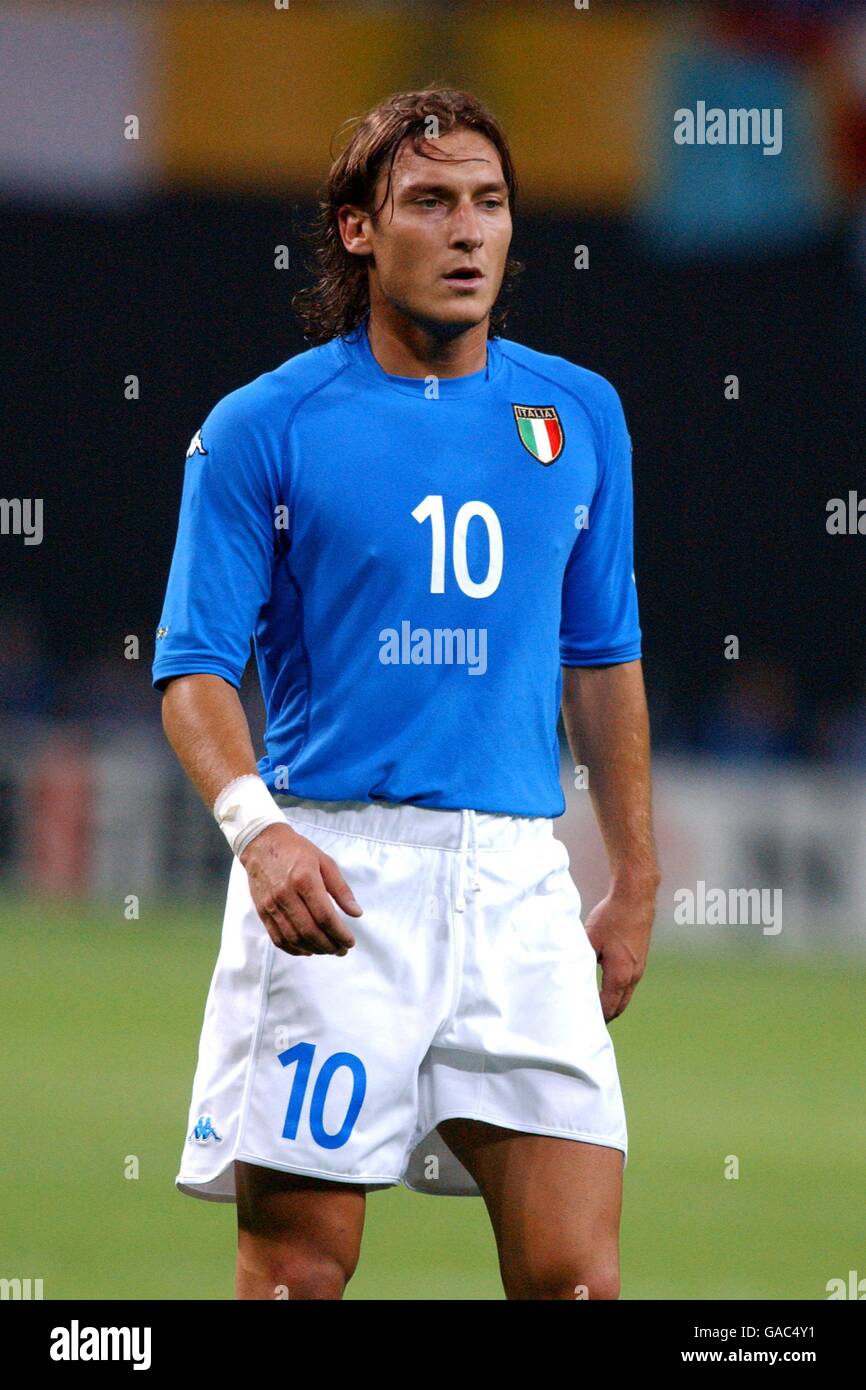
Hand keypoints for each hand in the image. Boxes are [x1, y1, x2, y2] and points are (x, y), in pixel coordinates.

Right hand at [239, 822, 362, 956]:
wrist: (262, 844)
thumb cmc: (296, 851)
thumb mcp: (325, 862)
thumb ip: (341, 889)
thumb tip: (356, 913)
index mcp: (304, 879)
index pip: (325, 916)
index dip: (339, 933)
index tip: (350, 942)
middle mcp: (286, 894)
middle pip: (310, 930)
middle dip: (329, 946)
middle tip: (342, 950)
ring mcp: (272, 905)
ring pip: (294, 938)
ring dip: (314, 949)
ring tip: (328, 950)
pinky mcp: (262, 911)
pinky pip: (278, 938)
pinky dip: (294, 949)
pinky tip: (308, 949)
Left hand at [583, 874, 657, 1022]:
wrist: (635, 898)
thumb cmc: (612, 918)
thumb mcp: (589, 940)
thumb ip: (581, 960)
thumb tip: (570, 975)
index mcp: (619, 976)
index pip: (607, 1008)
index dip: (596, 1019)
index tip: (582, 1026)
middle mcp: (633, 976)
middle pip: (619, 1006)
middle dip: (604, 1016)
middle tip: (587, 1022)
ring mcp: (639, 968)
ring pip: (625, 995)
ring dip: (612, 1003)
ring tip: (594, 1006)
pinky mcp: (640, 959)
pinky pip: (629, 984)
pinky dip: (617, 991)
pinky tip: (605, 985)